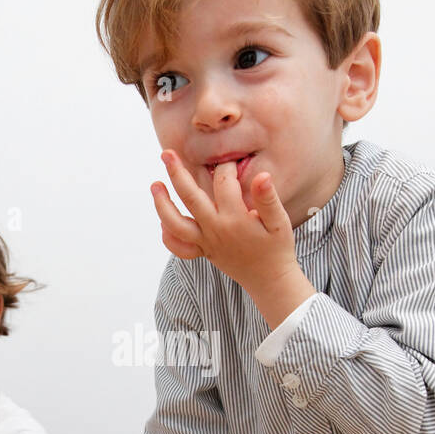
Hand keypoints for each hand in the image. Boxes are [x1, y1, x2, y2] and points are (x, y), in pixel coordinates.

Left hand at [152, 151, 315, 326]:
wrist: (270, 279)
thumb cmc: (277, 248)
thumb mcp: (279, 222)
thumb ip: (268, 198)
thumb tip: (262, 175)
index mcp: (235, 219)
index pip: (224, 184)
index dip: (226, 167)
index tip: (229, 161)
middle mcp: (216, 230)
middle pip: (190, 197)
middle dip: (177, 173)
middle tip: (166, 154)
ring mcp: (206, 242)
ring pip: (176, 223)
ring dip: (162, 204)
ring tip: (154, 185)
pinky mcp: (203, 252)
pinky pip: (179, 247)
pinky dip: (168, 236)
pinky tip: (163, 221)